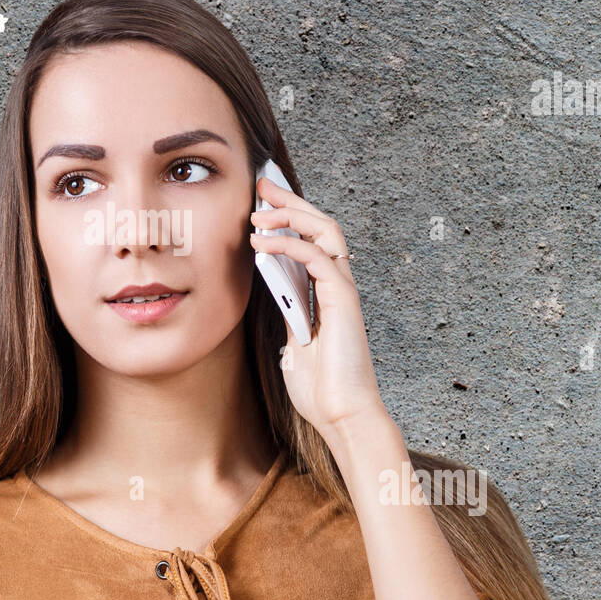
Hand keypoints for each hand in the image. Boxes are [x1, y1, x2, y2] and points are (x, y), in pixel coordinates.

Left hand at [249, 175, 388, 441]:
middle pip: (320, 225)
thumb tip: (277, 318)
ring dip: (291, 214)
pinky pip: (317, 256)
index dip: (287, 217)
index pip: (309, 241)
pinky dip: (289, 243)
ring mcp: (342, 290)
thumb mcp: (290, 350)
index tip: (259, 201)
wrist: (342, 416)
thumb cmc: (320, 391)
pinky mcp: (342, 299)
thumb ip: (287, 326)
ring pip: (325, 231)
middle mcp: (337, 285)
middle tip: (262, 183)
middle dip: (290, 201)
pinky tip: (261, 241)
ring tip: (258, 212)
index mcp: (323, 295)